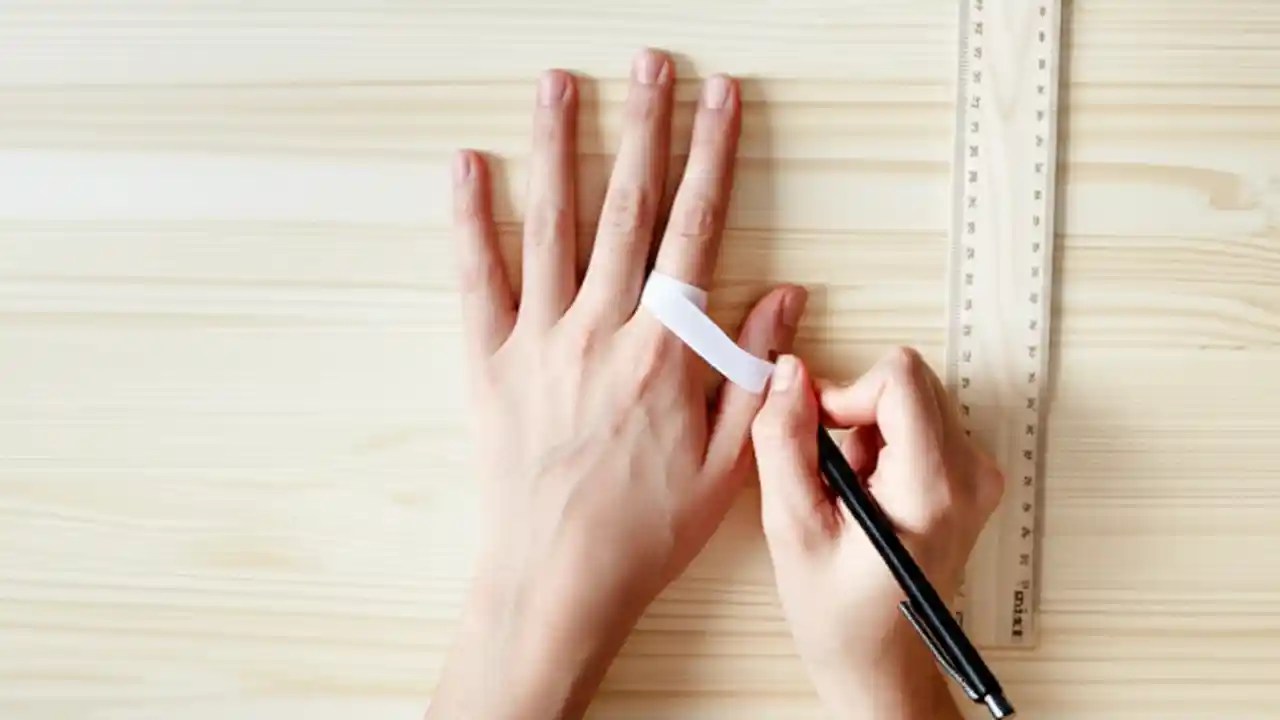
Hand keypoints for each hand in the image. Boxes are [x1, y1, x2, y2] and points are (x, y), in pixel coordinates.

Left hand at [428, 49, 806, 719]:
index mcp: (665, 352)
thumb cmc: (646, 530)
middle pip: (629, 208)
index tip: (721, 101)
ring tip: (561, 84)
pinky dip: (471, 220)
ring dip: (560, 147)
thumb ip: (752, 372)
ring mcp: (539, 341)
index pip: (698, 232)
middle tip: (651, 64)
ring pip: (552, 224)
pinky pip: (478, 279)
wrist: (558, 578)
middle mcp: (602, 330)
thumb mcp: (726, 463)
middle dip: (646, 127)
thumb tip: (783, 295)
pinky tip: (469, 167)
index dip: (713, 157)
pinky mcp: (489, 362)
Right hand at [750, 350, 1003, 719]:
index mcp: (931, 488)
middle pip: (907, 381)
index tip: (819, 431)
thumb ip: (784, 440)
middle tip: (832, 472)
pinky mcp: (971, 476)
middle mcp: (970, 474)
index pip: (900, 377)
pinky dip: (884, 444)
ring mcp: (977, 475)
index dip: (845, 391)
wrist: (880, 659)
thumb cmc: (838, 612)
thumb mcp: (791, 526)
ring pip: (910, 398)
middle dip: (855, 412)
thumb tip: (789, 375)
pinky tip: (870, 494)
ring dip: (867, 431)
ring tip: (851, 492)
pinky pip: (920, 421)